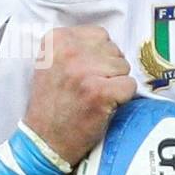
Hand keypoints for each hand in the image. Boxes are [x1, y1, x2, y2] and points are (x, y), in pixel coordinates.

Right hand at [25, 26, 135, 164]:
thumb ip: (74, 46)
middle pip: (113, 49)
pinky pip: (130, 86)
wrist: (45, 140)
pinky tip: (103, 106)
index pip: (99, 34)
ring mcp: (85, 71)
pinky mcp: (100, 92)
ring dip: (115, 83)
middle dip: (108, 69)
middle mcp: (69, 51)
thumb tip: (107, 42)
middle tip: (88, 88)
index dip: (99, 56)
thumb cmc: (51, 104)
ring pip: (124, 67)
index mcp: (56, 40)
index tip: (85, 73)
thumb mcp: (50, 63)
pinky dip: (123, 98)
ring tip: (94, 97)